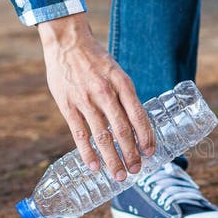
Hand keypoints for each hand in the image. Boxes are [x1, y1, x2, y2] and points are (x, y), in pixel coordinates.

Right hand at [37, 13, 153, 180]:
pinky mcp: (68, 106)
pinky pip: (80, 134)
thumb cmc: (96, 60)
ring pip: (102, 136)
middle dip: (131, 154)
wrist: (67, 42)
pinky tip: (94, 166)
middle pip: (122, 130)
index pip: (138, 115)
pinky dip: (88, 152)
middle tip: (136, 170)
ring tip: (119, 175)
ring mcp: (85, 100)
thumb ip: (124, 97)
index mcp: (122, 84)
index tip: (151, 152)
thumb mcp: (117, 73)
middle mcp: (105, 93)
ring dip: (112, 159)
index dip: (146, 136)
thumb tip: (135, 126)